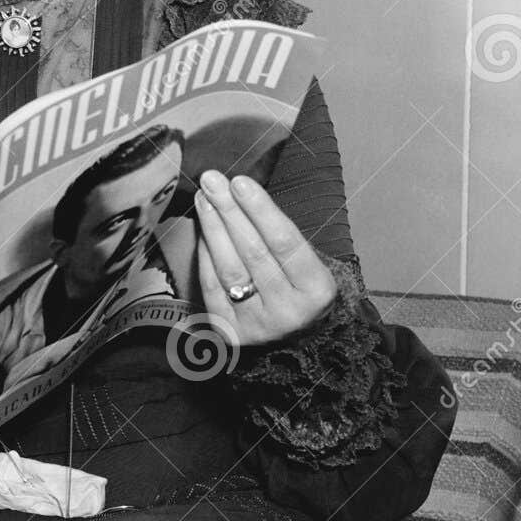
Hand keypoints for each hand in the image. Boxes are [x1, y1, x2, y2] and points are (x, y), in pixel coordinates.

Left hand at [194, 171, 336, 345]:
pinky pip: (212, 286)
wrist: (294, 340)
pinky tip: (203, 229)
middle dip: (229, 212)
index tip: (240, 181)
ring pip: (229, 268)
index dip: (259, 210)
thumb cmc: (298, 287)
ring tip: (203, 197)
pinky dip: (206, 255)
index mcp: (317, 291)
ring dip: (213, 228)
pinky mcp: (230, 333)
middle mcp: (289, 312)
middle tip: (212, 180)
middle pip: (253, 253)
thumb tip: (238, 190)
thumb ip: (278, 233)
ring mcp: (257, 326)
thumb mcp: (306, 263)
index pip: (285, 242)